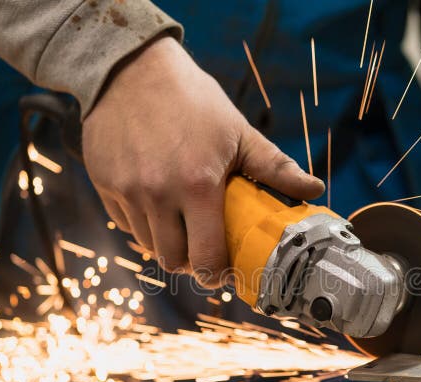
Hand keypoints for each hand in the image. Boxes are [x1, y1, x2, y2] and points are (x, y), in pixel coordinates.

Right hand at [82, 36, 323, 285]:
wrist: (131, 68)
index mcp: (198, 186)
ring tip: (183, 225)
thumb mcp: (239, 131)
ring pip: (148, 246)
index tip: (226, 272)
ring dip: (167, 244)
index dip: (218, 274)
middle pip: (173, 261)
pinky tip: (157, 203)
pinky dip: (143, 224)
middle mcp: (158, 195)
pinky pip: (125, 223)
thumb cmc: (193, 100)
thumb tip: (315, 189)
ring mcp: (127, 191)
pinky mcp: (104, 184)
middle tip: (205, 253)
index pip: (206, 258)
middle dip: (192, 265)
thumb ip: (275, 167)